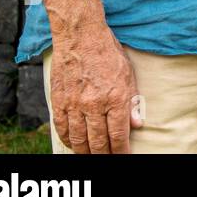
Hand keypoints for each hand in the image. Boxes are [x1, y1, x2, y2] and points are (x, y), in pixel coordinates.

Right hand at [49, 26, 143, 153]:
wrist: (81, 36)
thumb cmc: (108, 54)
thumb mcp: (128, 75)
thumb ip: (132, 101)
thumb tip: (137, 124)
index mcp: (115, 98)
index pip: (118, 135)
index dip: (121, 152)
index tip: (123, 157)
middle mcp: (94, 104)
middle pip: (98, 142)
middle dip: (104, 156)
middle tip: (107, 160)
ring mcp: (74, 104)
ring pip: (78, 139)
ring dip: (85, 152)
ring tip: (91, 157)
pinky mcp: (59, 100)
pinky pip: (62, 128)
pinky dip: (67, 140)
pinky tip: (73, 144)